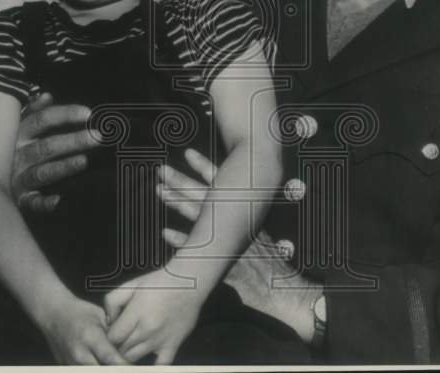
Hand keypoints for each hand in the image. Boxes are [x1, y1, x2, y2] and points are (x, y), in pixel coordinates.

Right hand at [13, 93, 99, 211]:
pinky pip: (31, 202)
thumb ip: (31, 111)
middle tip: (97, 137)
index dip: (65, 114)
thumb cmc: (2, 149)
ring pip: (42, 172)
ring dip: (62, 167)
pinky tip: (57, 200)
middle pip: (47, 146)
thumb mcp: (13, 127)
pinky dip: (43, 203)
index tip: (88, 113)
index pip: (43, 120)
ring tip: (83, 161)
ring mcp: (17, 177)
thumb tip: (47, 96)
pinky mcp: (18, 199)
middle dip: (73, 141)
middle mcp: (18, 155)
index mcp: (18, 134)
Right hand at [41, 294, 127, 364]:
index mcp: (90, 337)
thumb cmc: (79, 312)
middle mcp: (80, 353)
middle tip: (121, 364)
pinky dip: (91, 366)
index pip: (110, 358)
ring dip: (102, 367)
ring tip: (110, 360)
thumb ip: (112, 334)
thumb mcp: (100, 317)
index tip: (131, 367)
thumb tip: (126, 348)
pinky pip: (82, 370)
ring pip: (90, 371)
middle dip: (112, 368)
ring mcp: (70, 362)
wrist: (52, 314)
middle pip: (100, 370)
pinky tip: (96, 359)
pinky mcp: (65, 366)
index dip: (122, 365)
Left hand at [104, 269, 203, 363]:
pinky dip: (151, 367)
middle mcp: (147, 330)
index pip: (113, 337)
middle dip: (117, 344)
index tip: (112, 330)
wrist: (190, 283)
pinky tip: (145, 361)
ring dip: (128, 353)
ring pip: (134, 358)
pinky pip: (160, 365)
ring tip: (131, 343)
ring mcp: (160, 340)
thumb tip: (108, 321)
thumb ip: (113, 301)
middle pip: (121, 349)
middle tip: (120, 336)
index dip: (109, 336)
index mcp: (137, 313)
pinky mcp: (173, 345)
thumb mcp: (131, 284)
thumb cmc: (160, 282)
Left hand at [159, 149, 320, 342]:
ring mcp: (228, 238)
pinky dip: (181, 239)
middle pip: (204, 195)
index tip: (187, 152)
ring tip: (159, 191)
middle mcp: (235, 220)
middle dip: (182, 181)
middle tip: (161, 170)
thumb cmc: (270, 257)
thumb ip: (244, 212)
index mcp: (244, 209)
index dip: (204, 166)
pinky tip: (165, 232)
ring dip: (178, 203)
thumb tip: (230, 197)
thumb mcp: (258, 228)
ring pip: (199, 216)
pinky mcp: (221, 259)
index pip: (222, 183)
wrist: (280, 287)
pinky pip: (197, 248)